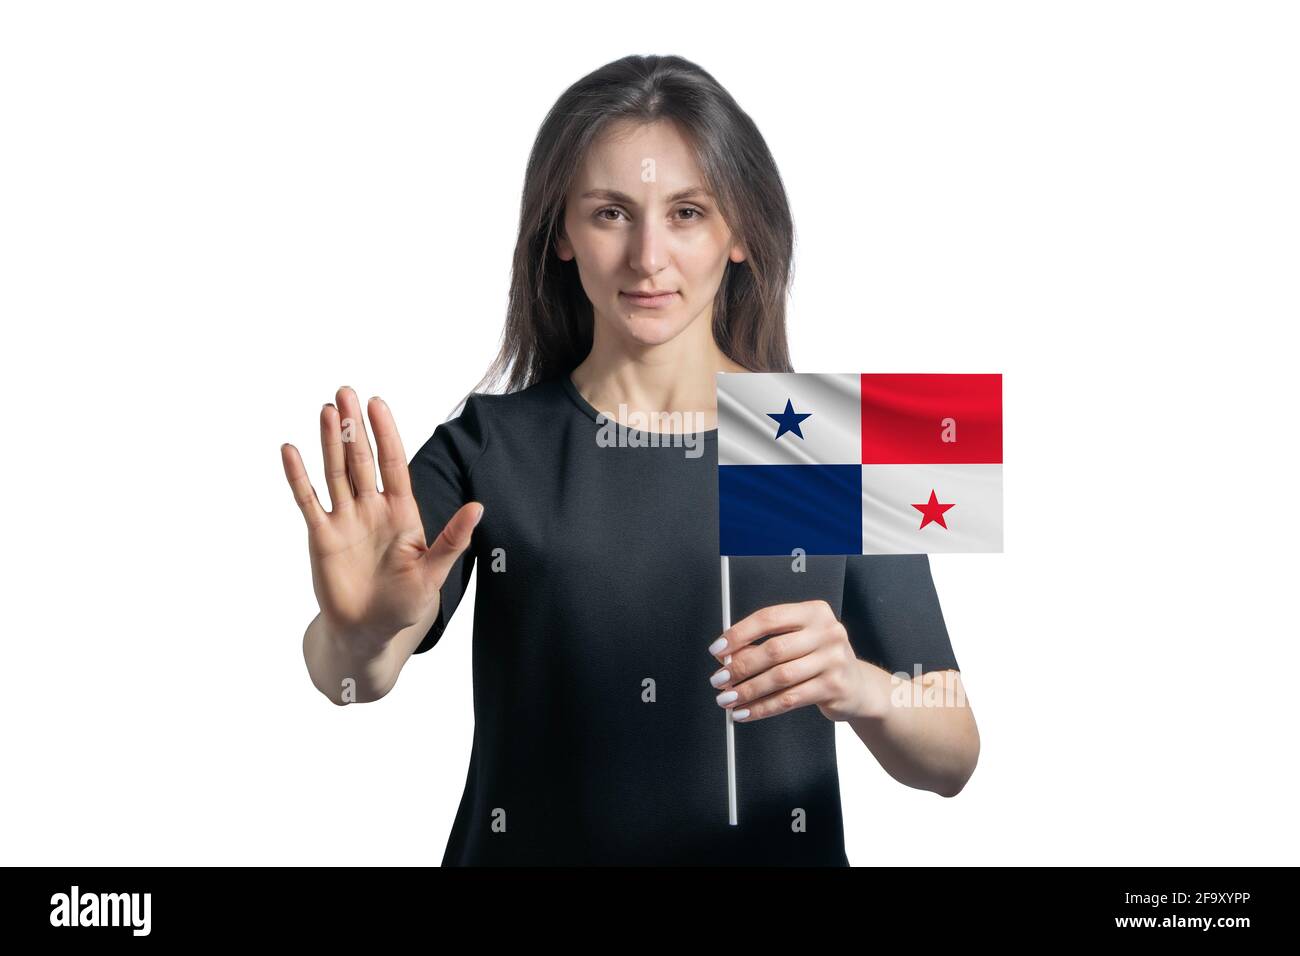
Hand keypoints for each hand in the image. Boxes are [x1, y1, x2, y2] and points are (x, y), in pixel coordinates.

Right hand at [280, 385, 482, 651]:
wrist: (370, 632)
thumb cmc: (406, 604)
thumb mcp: (433, 573)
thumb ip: (452, 540)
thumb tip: (479, 506)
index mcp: (402, 512)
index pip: (393, 464)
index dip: (385, 434)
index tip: (377, 403)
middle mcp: (372, 508)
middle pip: (361, 460)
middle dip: (355, 427)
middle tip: (346, 391)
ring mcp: (345, 519)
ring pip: (336, 472)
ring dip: (330, 442)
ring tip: (327, 410)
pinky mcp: (322, 536)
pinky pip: (308, 500)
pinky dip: (298, 477)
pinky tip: (291, 450)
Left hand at [707, 599, 866, 722]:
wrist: (858, 686)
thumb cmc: (820, 659)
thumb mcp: (798, 641)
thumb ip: (766, 643)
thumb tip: (727, 657)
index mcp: (814, 612)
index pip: (769, 618)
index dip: (739, 634)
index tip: (718, 649)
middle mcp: (827, 632)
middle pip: (773, 649)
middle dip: (740, 667)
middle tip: (719, 679)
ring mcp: (833, 660)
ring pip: (779, 678)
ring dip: (747, 691)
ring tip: (728, 698)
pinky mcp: (834, 687)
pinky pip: (789, 699)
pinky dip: (762, 708)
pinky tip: (746, 712)